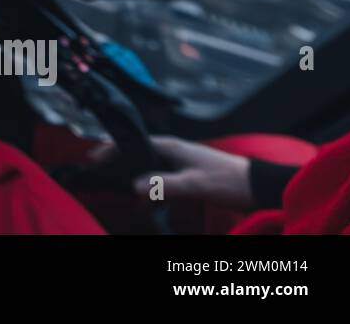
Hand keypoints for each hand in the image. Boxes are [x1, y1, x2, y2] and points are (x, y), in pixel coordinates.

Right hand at [90, 135, 253, 208]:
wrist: (258, 186)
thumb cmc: (229, 180)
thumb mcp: (194, 184)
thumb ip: (163, 184)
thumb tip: (134, 186)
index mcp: (170, 146)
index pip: (131, 142)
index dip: (110, 149)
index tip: (92, 158)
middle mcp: (172, 151)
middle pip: (136, 156)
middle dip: (120, 168)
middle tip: (105, 181)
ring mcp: (179, 163)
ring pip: (148, 171)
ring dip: (138, 184)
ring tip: (129, 201)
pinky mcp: (187, 175)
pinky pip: (161, 182)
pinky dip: (153, 192)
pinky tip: (151, 206)